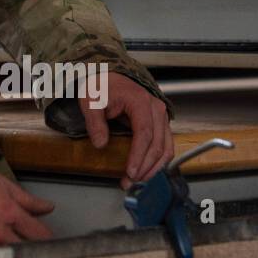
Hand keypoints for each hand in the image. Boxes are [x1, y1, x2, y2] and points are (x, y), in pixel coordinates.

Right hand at [0, 169, 53, 251]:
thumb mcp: (0, 184)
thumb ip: (27, 199)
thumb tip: (48, 208)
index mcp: (8, 213)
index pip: (40, 234)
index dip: (47, 236)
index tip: (45, 237)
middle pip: (27, 252)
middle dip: (32, 250)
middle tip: (28, 244)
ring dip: (9, 255)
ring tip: (2, 246)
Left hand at [80, 71, 173, 189]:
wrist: (110, 75)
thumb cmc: (101, 85)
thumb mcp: (91, 100)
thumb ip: (95, 121)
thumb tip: (100, 144)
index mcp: (141, 102)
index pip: (144, 133)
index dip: (139, 155)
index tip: (131, 171)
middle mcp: (157, 109)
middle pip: (158, 144)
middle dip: (146, 167)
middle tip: (130, 182)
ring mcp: (161, 117)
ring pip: (166, 148)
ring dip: (154, 168)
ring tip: (137, 181)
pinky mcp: (160, 124)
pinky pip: (165, 146)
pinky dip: (157, 161)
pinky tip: (145, 171)